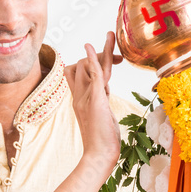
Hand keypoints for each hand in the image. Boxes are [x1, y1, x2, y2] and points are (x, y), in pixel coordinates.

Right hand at [64, 31, 120, 174]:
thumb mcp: (101, 118)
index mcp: (81, 100)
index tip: (111, 61)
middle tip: (112, 37)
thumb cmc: (102, 143)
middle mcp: (80, 96)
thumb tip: (103, 97)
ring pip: (88, 66)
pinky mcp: (95, 100)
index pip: (79, 74)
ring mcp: (86, 97)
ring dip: (102, 49)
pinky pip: (91, 75)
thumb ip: (100, 105)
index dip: (92, 63)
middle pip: (83, 65)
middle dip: (99, 51)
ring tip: (111, 35)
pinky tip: (91, 47)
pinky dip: (91, 59)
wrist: (99, 156)